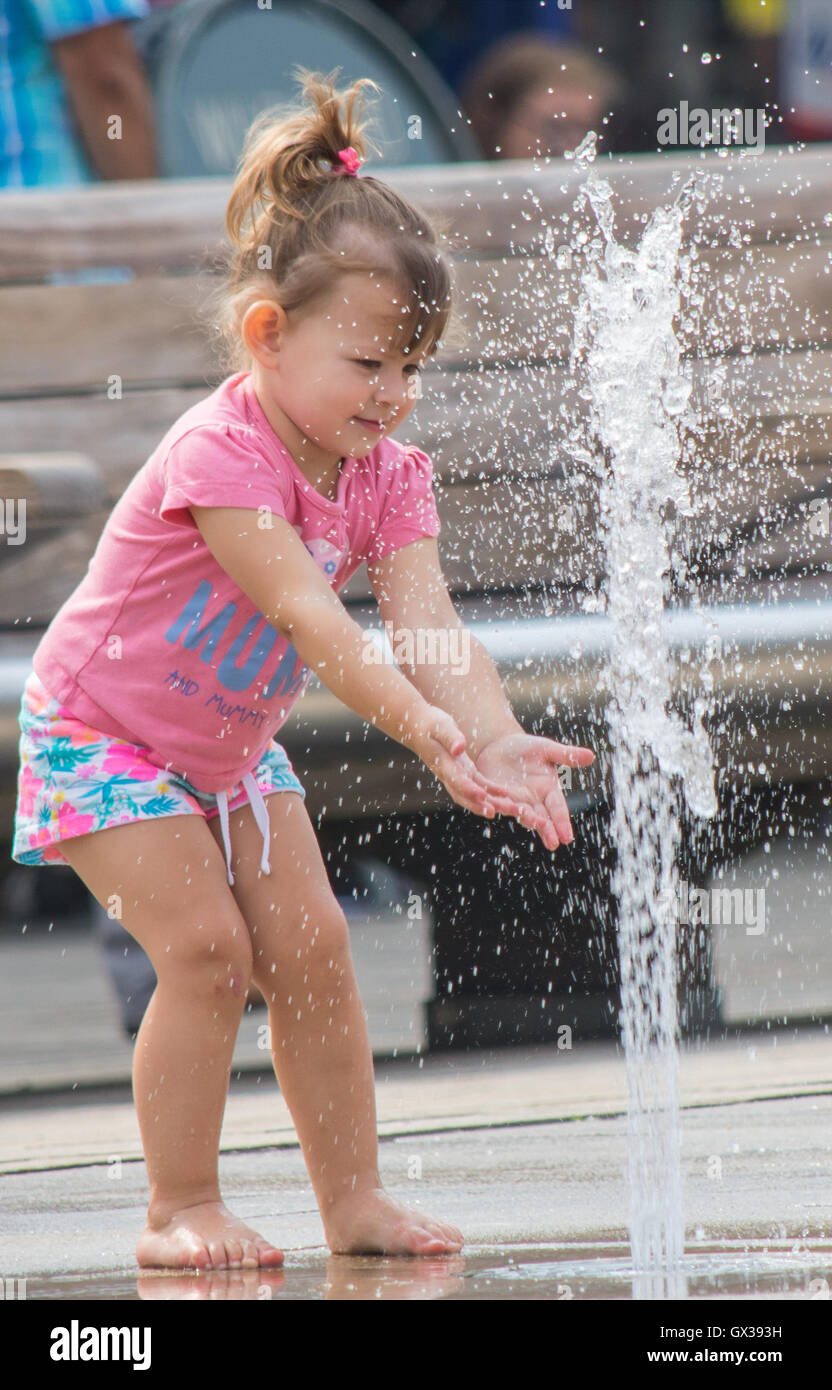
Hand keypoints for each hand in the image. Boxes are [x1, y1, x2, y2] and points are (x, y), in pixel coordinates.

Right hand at [401, 704, 532, 820]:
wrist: (419, 728)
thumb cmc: (430, 724)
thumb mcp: (441, 726)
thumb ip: (451, 737)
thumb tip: (458, 748)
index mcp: (443, 764)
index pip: (456, 779)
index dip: (468, 789)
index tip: (482, 795)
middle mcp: (448, 774)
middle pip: (463, 795)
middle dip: (477, 805)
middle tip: (492, 813)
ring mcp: (456, 774)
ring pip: (471, 794)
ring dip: (487, 803)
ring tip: (505, 809)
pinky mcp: (463, 770)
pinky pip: (478, 784)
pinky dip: (491, 791)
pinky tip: (505, 794)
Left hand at [473, 731, 595, 850]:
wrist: (499, 746)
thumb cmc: (527, 748)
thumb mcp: (547, 749)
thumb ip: (566, 755)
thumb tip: (592, 756)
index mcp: (548, 790)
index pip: (557, 808)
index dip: (562, 822)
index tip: (568, 837)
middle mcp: (532, 800)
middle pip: (542, 817)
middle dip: (547, 830)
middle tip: (554, 844)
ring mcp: (514, 800)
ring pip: (520, 813)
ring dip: (526, 820)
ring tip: (534, 825)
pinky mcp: (495, 796)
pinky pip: (497, 803)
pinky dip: (497, 806)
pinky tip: (495, 808)